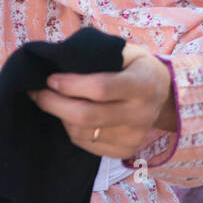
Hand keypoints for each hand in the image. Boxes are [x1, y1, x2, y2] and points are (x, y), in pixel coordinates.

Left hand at [29, 42, 176, 159]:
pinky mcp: (125, 151)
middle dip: (54, 104)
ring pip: (82, 132)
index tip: (51, 79)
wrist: (164, 94)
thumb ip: (98, 54)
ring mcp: (134, 136)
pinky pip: (86, 144)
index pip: (101, 88)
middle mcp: (141, 113)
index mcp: (143, 84)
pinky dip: (71, 129)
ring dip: (60, 116)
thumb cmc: (136, 67)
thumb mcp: (126, 51)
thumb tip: (57, 60)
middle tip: (38, 93)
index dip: (70, 85)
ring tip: (54, 101)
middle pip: (87, 116)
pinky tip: (70, 116)